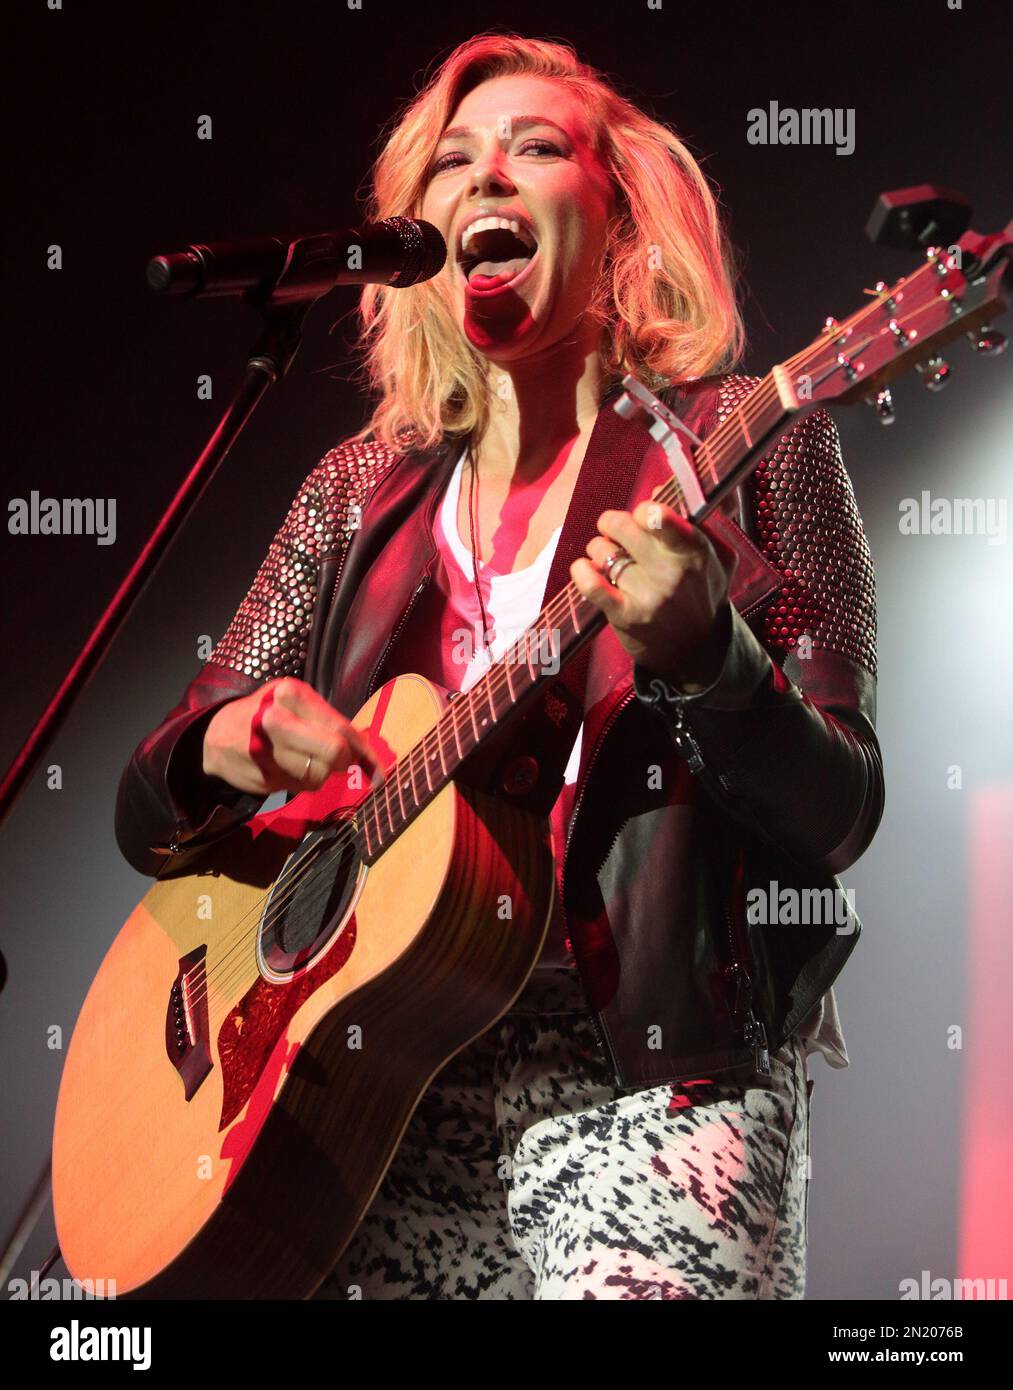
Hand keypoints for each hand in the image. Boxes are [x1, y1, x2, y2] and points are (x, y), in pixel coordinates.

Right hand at [202, 677, 381, 795]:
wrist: (216, 735)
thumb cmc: (266, 713)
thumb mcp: (294, 702)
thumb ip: (329, 720)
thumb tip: (366, 749)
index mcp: (290, 694)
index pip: (341, 727)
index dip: (365, 751)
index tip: (379, 769)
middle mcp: (277, 719)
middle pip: (335, 751)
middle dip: (346, 761)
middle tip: (342, 761)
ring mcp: (268, 750)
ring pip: (321, 774)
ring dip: (322, 773)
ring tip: (305, 758)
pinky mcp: (262, 776)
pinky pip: (301, 786)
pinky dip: (303, 781)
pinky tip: (288, 767)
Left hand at [570, 495, 737, 691]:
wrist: (698, 649)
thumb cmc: (703, 591)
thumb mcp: (716, 554)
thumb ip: (693, 519)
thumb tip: (662, 486)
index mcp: (695, 551)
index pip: (658, 517)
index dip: (642, 510)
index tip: (640, 515)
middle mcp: (672, 573)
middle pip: (622, 526)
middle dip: (613, 523)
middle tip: (614, 530)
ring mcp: (649, 596)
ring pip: (603, 552)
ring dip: (600, 549)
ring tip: (608, 556)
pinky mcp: (626, 616)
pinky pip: (591, 586)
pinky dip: (581, 571)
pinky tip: (583, 568)